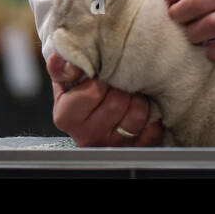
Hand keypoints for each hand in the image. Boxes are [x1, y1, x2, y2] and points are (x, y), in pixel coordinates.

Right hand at [46, 52, 163, 146]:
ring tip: (129, 96)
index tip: (101, 76)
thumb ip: (61, 67)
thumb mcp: (64, 80)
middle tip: (117, 84)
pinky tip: (140, 111)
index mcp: (66, 117)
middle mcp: (88, 136)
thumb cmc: (79, 95)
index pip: (93, 92)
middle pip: (117, 102)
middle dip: (120, 87)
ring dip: (138, 100)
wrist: (92, 119)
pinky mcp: (136, 149)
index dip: (102, 79)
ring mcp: (113, 146)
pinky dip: (152, 116)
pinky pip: (154, 128)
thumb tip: (71, 64)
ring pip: (138, 113)